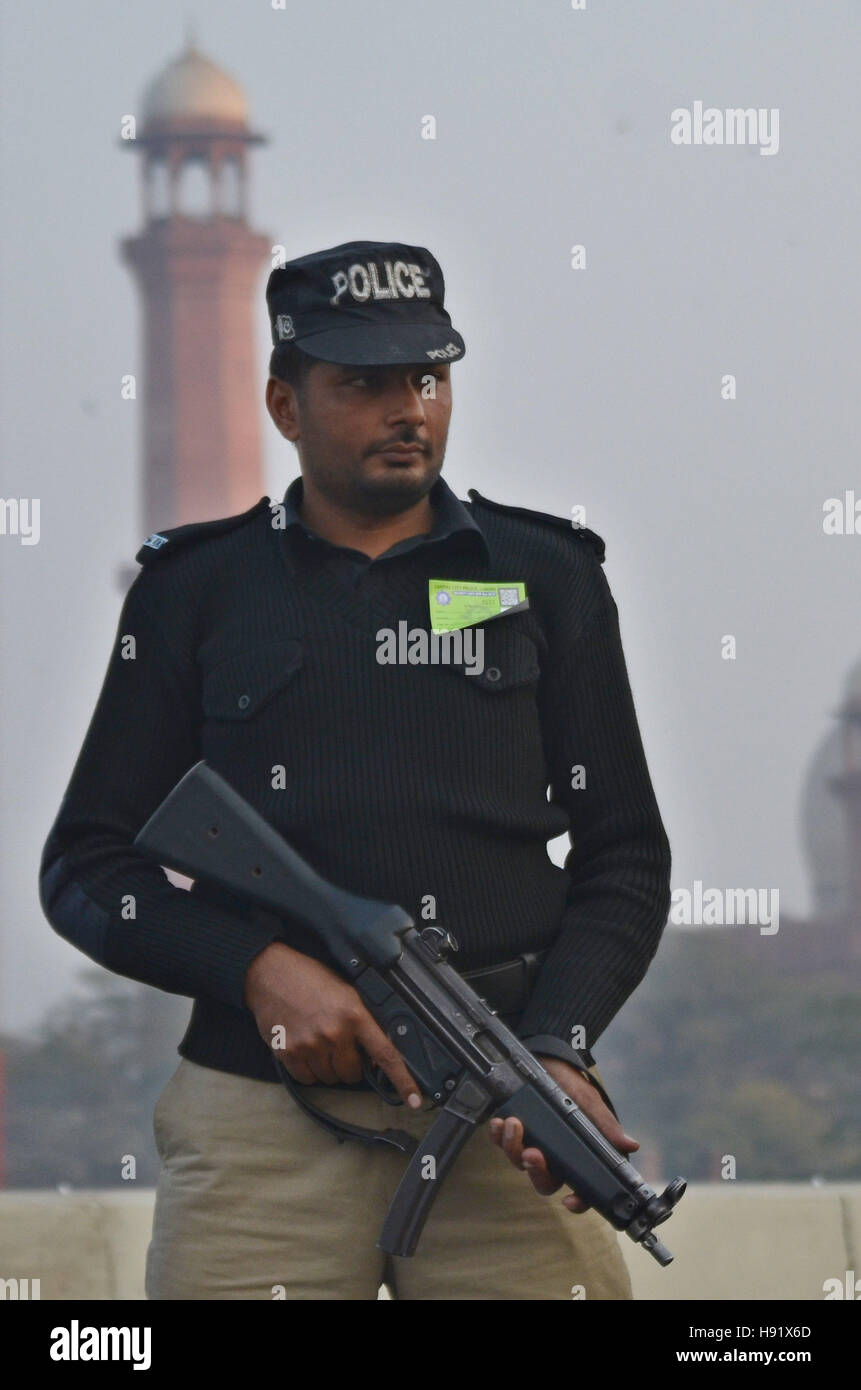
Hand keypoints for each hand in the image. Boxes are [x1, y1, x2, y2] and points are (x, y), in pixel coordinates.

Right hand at [244, 942, 422, 1108]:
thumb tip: (374, 1054)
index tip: (414, 1100)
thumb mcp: (346, 992)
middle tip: (337, 1044)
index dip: (403, 1080)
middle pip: (352, 1074)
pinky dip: (309, 1070)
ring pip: (330, 1078)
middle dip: (349, 1064)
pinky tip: (304, 1048)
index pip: (385, 1054)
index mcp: (354, 1014)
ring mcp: (310, 1045)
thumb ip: (361, 1021)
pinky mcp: (289, 1053)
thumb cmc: (309, 979)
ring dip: (328, 1068)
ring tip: (317, 1041)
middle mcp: (334, 1033)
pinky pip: (308, 1079)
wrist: (271, 973)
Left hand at [488, 1056, 638, 1212]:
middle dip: (537, 1171)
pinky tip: (498, 1122)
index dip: (578, 1201)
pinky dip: (497, 1135)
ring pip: (519, 1162)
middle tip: (534, 1154)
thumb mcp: (590, 1103)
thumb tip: (630, 1145)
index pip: (581, 1188)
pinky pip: (500, 1142)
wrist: (549, 1060)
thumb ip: (605, 1125)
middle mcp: (553, 1157)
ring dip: (514, 1147)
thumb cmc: (572, 1086)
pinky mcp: (511, 1132)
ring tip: (514, 1124)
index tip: (569, 1200)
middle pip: (544, 1181)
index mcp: (576, 1156)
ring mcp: (530, 1145)